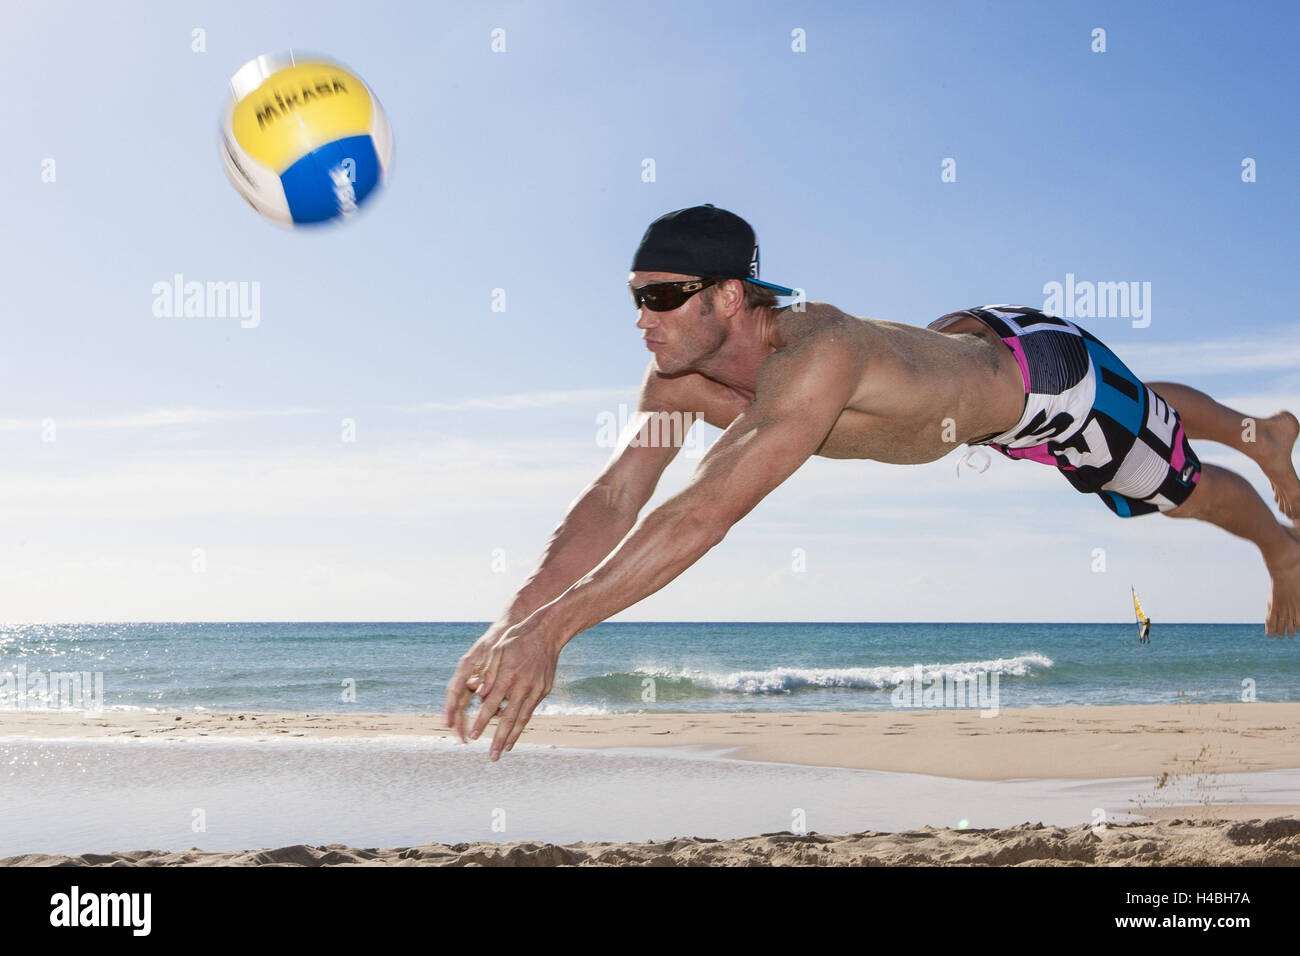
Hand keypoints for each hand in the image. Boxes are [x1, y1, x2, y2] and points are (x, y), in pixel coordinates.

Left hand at [443, 616, 563, 758]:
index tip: (474, 737)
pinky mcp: (544, 690)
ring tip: (505, 751)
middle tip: (492, 757)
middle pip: (508, 718)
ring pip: (522, 718)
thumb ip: (488, 673)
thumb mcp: (498, 650)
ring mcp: (535, 689)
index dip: (482, 722)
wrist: (547, 632)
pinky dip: (523, 723)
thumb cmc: (517, 639)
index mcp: (507, 676)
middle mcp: (522, 686)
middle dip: (499, 739)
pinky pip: (530, 710)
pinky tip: (516, 733)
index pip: (491, 705)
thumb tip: (478, 694)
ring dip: (513, 737)